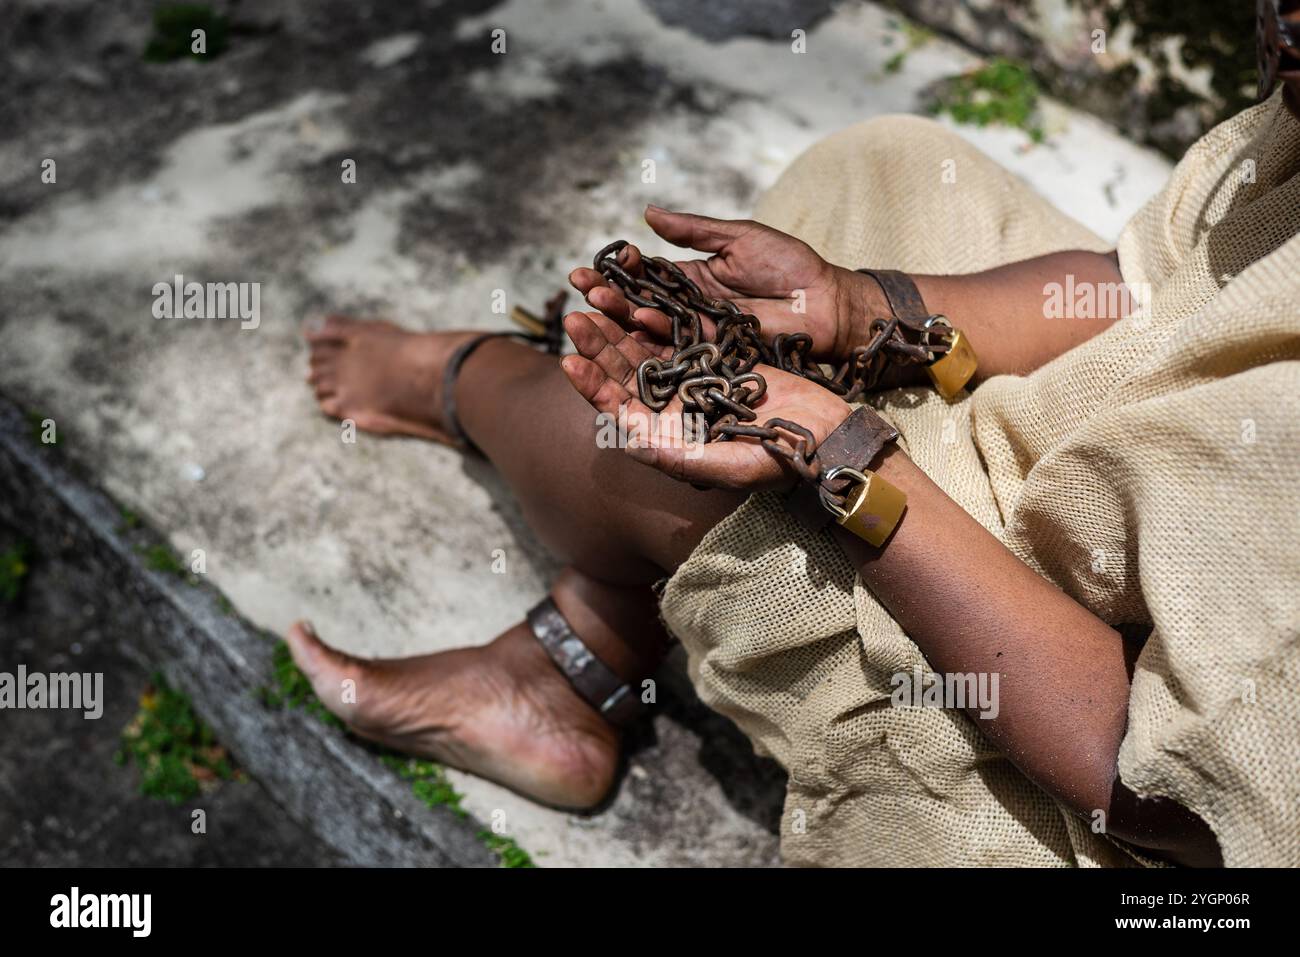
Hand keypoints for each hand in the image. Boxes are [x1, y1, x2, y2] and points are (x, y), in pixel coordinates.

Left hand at [561, 310, 852, 489]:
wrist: (826, 434)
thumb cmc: (779, 460)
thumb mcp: (730, 465)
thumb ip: (682, 457)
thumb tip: (632, 441)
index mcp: (668, 438)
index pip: (619, 411)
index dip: (593, 387)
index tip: (570, 361)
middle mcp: (673, 412)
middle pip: (625, 376)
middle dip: (598, 349)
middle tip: (574, 319)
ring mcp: (691, 384)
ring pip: (646, 352)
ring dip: (619, 329)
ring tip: (594, 301)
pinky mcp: (713, 361)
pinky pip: (677, 336)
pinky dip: (657, 318)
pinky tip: (636, 298)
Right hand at [568, 206, 886, 361]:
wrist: (827, 303)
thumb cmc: (790, 266)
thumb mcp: (739, 237)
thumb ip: (694, 230)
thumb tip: (647, 213)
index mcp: (691, 277)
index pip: (645, 273)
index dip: (619, 269)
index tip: (592, 263)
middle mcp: (688, 307)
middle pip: (640, 303)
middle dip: (609, 296)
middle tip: (580, 287)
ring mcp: (700, 332)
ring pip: (652, 328)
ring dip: (623, 318)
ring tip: (595, 307)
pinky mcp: (715, 354)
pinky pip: (680, 348)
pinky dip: (656, 339)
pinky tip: (634, 328)